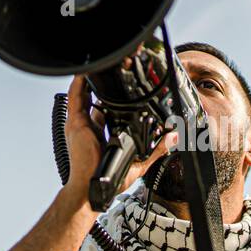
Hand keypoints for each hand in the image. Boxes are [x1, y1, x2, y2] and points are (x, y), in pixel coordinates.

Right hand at [60, 75, 177, 205]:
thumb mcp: (138, 162)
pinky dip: (80, 83)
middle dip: (100, 85)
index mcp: (100, 133)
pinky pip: (76, 97)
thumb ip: (157, 149)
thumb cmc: (110, 181)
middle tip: (113, 69)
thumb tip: (174, 137)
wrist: (92, 188)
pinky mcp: (77, 123)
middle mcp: (88, 125)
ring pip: (82, 93)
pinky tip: (87, 71)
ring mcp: (80, 123)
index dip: (111, 98)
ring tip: (99, 62)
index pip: (104, 110)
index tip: (124, 88)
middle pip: (93, 98)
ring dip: (89, 78)